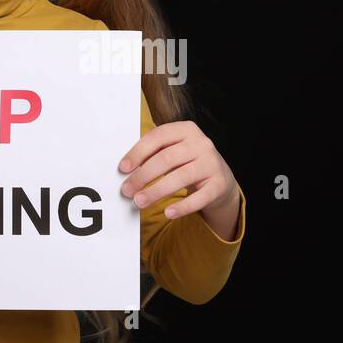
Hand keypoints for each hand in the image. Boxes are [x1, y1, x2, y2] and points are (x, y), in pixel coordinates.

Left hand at [118, 121, 239, 234]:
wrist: (219, 177)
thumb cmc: (187, 162)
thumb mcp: (174, 151)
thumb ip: (153, 154)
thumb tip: (126, 170)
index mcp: (186, 129)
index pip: (158, 136)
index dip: (138, 152)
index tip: (123, 168)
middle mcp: (201, 143)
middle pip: (166, 158)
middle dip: (143, 176)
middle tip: (127, 190)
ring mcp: (212, 163)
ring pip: (180, 177)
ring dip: (156, 191)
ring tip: (140, 202)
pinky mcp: (218, 184)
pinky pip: (199, 198)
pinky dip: (182, 207)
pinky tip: (168, 212)